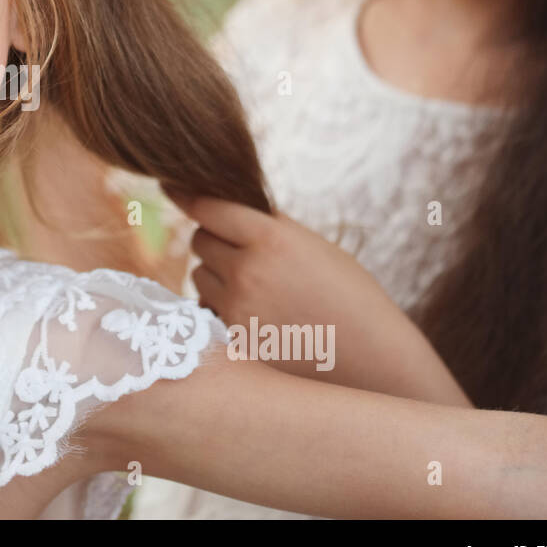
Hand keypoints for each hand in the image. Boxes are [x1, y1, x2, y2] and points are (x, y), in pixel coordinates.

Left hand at [163, 190, 470, 405]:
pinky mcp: (233, 341)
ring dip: (217, 278)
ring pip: (200, 278)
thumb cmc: (351, 298)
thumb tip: (221, 208)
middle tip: (245, 256)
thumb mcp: (315, 248)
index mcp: (273, 239)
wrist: (376, 363)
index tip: (170, 183)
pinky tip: (258, 320)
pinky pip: (206, 313)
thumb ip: (268, 228)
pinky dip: (221, 311)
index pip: (211, 208)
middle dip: (216, 244)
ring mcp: (237, 309)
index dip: (187, 194)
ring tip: (261, 293)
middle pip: (201, 242)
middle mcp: (248, 271)